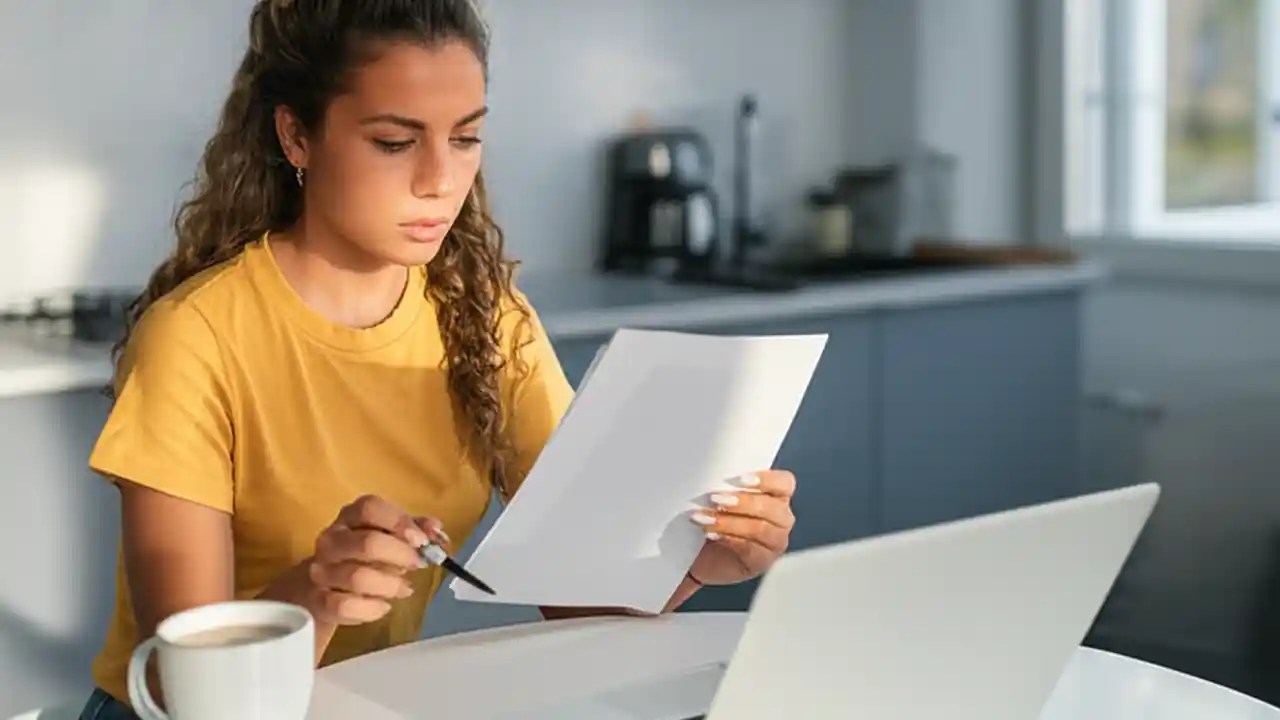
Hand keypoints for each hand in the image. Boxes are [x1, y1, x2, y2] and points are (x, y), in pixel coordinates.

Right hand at [305, 495, 446, 624]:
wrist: (324, 588)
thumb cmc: (365, 557)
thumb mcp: (391, 537)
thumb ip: (415, 529)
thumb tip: (435, 530)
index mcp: (350, 517)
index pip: (370, 508)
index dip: (399, 522)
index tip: (421, 540)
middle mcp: (331, 540)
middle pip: (367, 543)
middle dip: (400, 556)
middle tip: (418, 564)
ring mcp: (321, 570)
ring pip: (358, 577)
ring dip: (389, 585)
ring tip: (403, 588)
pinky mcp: (320, 600)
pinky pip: (346, 606)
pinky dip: (372, 608)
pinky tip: (383, 606)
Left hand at [687, 470, 795, 585]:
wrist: (696, 554)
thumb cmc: (711, 517)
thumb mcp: (718, 495)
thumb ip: (725, 483)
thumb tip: (712, 472)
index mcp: (775, 495)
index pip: (784, 483)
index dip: (767, 480)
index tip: (740, 479)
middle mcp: (780, 518)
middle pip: (774, 508)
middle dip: (744, 502)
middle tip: (715, 499)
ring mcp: (774, 541)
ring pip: (761, 529)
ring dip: (730, 522)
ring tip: (704, 517)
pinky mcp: (761, 561)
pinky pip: (750, 549)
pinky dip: (728, 539)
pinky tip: (710, 534)